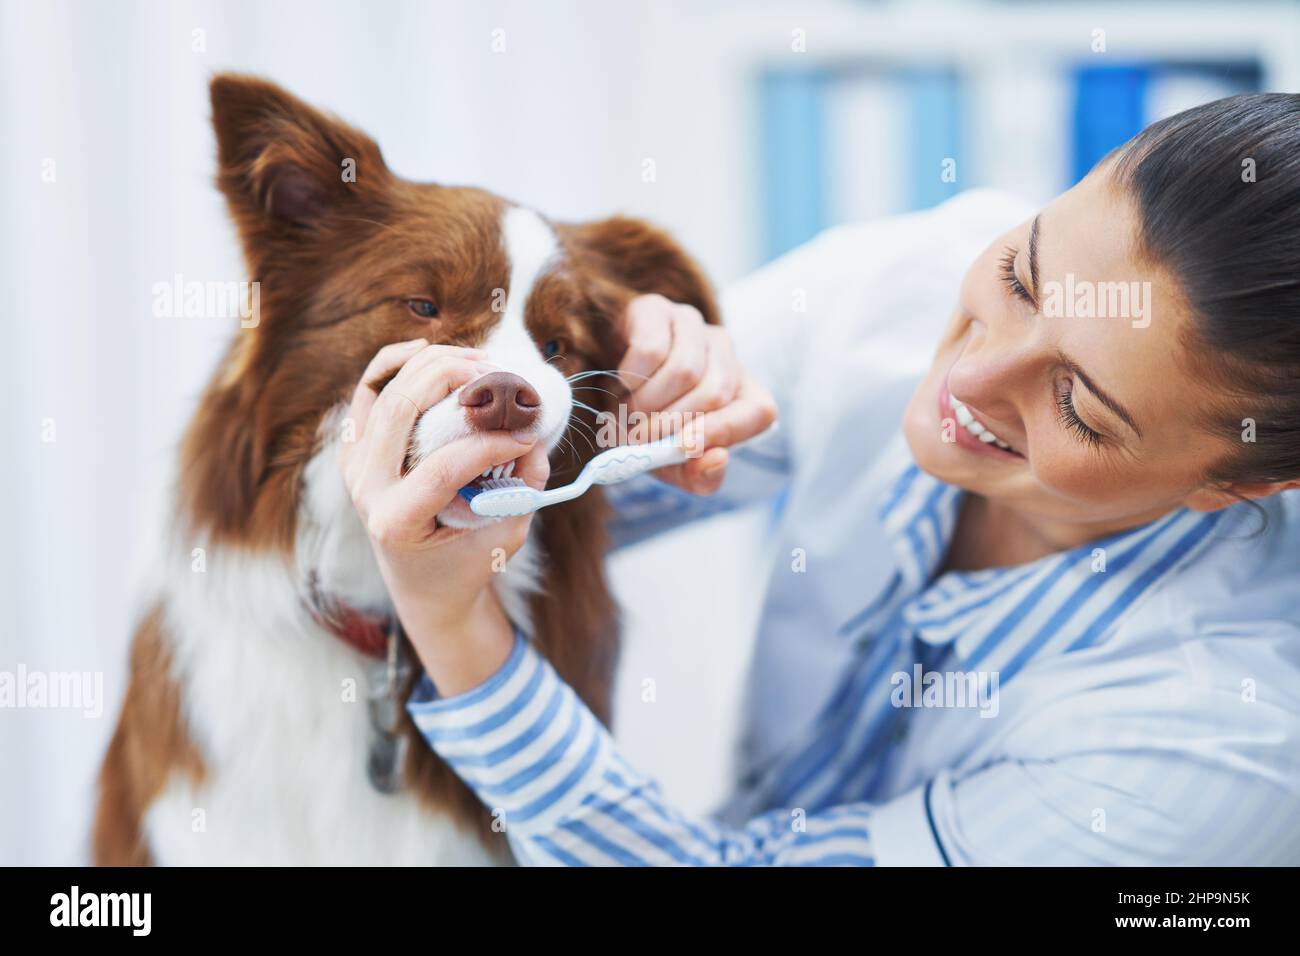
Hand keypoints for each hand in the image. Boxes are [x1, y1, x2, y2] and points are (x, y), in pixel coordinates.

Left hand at [340, 338, 547, 693]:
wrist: (424, 583)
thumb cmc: (468, 561)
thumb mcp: (505, 535)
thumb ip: (524, 488)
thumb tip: (532, 432)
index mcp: (396, 521)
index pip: (443, 467)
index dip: (492, 442)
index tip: (530, 433)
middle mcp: (365, 489)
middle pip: (403, 410)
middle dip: (457, 380)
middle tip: (502, 377)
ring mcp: (354, 465)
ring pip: (386, 390)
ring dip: (436, 364)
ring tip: (481, 363)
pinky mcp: (356, 447)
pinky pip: (370, 389)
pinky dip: (396, 361)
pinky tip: (430, 350)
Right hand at [618, 294, 776, 493]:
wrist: (611, 386)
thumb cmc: (652, 426)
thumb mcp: (675, 463)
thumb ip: (699, 475)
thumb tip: (716, 459)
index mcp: (744, 392)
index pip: (758, 411)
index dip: (723, 432)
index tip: (682, 448)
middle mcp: (726, 352)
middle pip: (715, 391)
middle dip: (669, 424)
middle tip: (636, 440)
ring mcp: (693, 325)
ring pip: (684, 369)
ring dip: (646, 404)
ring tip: (627, 415)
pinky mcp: (657, 309)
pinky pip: (651, 348)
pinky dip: (630, 378)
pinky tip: (624, 384)